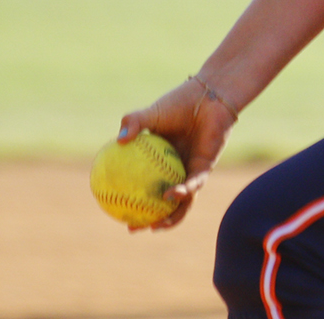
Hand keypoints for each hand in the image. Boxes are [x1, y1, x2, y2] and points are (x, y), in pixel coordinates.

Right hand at [115, 77, 238, 230]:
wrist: (208, 96)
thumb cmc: (179, 103)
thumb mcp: (150, 114)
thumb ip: (133, 123)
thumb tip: (118, 140)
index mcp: (160, 160)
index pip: (145, 187)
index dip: (132, 201)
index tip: (115, 212)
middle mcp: (176, 168)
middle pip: (163, 202)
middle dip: (151, 219)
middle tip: (135, 228)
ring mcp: (191, 169)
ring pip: (182, 201)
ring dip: (172, 215)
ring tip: (156, 224)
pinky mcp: (206, 166)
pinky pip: (194, 183)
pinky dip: (184, 191)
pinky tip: (172, 195)